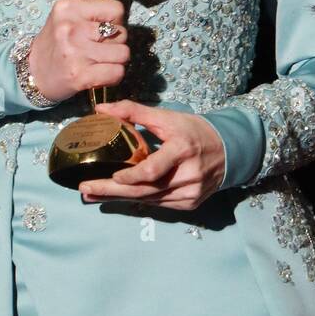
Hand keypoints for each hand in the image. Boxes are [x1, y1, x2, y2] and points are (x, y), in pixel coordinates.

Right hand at [27, 0, 129, 101]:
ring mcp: (76, 52)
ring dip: (116, 60)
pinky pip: (117, 72)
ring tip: (99, 61)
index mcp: (68, 8)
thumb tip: (123, 22)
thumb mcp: (67, 18)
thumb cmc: (56, 44)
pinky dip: (114, 75)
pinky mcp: (81, 75)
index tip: (102, 31)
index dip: (115, 22)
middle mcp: (71, 28)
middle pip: (121, 32)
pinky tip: (100, 74)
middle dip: (115, 42)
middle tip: (98, 48)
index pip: (116, 9)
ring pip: (123, 53)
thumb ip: (93, 14)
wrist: (34, 73)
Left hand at [78, 99, 225, 210]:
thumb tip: (101, 110)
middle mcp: (188, 176)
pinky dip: (137, 199)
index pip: (153, 170)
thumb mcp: (167, 117)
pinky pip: (158, 204)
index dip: (131, 176)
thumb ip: (134, 112)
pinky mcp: (189, 204)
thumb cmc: (193, 131)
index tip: (112, 176)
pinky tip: (119, 196)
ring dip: (120, 198)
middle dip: (112, 192)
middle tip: (85, 191)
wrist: (229, 150)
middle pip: (145, 190)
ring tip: (93, 195)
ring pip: (149, 200)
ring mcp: (190, 194)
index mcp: (182, 150)